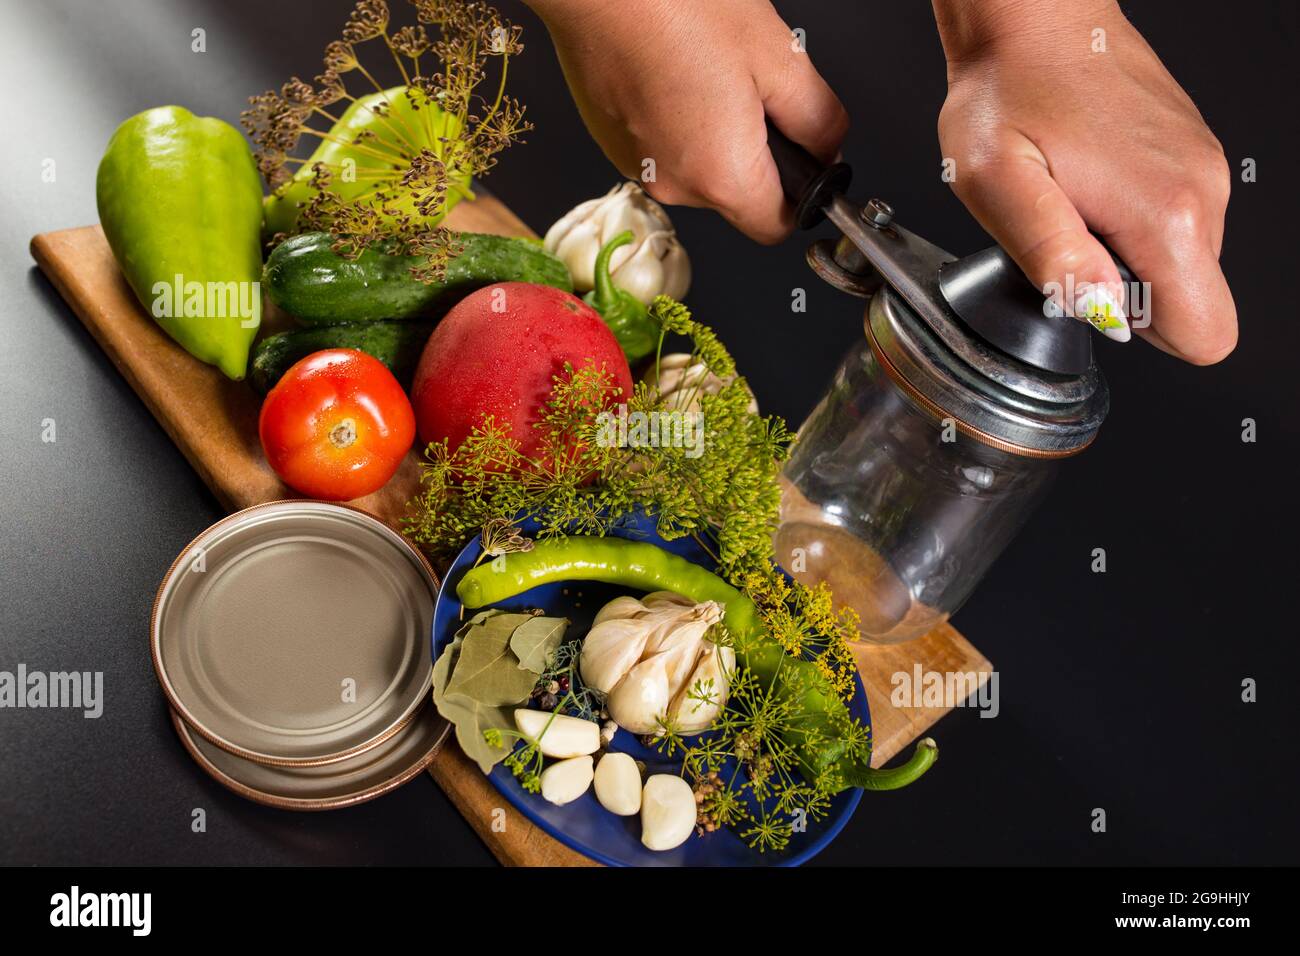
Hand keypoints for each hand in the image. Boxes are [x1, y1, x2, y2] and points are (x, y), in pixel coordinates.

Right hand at [523, 0, 847, 242]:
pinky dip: (675, 120)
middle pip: (736, 196)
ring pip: (697, 169)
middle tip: (751, 86)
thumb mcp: (778, 54)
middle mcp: (674, 185)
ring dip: (712, 132)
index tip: (805, 156)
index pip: (776, 227)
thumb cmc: (676, 5)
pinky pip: (661, 147)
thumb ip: (818, 118)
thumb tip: (827, 149)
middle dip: (754, 152)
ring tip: (704, 68)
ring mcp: (636, 166)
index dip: (801, 194)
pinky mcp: (611, 143)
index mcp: (722, 175)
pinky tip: (673, 70)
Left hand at [932, 0, 1235, 362]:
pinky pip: (1173, 222)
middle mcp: (1203, 191)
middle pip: (1186, 302)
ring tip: (1069, 199)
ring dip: (1119, 252)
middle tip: (1063, 232)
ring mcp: (1203, 169)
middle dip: (1120, 289)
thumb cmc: (1007, 90)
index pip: (1204, 333)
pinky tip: (1085, 179)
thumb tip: (1099, 309)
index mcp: (1165, 211)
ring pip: (1178, 263)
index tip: (1089, 286)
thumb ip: (1051, 255)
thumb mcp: (997, 184)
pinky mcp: (1192, 155)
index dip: (1140, 331)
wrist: (1030, 18)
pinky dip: (1128, 220)